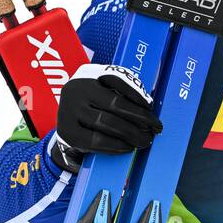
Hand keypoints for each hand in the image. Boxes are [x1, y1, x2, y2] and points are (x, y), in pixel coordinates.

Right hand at [48, 64, 162, 172]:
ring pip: (107, 123)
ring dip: (131, 133)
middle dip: (140, 118)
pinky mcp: (68, 132)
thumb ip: (122, 90)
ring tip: (144, 140)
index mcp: (88, 76)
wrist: (67, 119)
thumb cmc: (94, 103)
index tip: (151, 108)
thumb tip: (147, 106)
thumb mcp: (104, 89)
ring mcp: (69, 112)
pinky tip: (128, 147)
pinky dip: (115, 145)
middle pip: (115, 104)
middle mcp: (76, 91)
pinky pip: (96, 141)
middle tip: (155, 128)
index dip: (137, 95)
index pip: (117, 81)